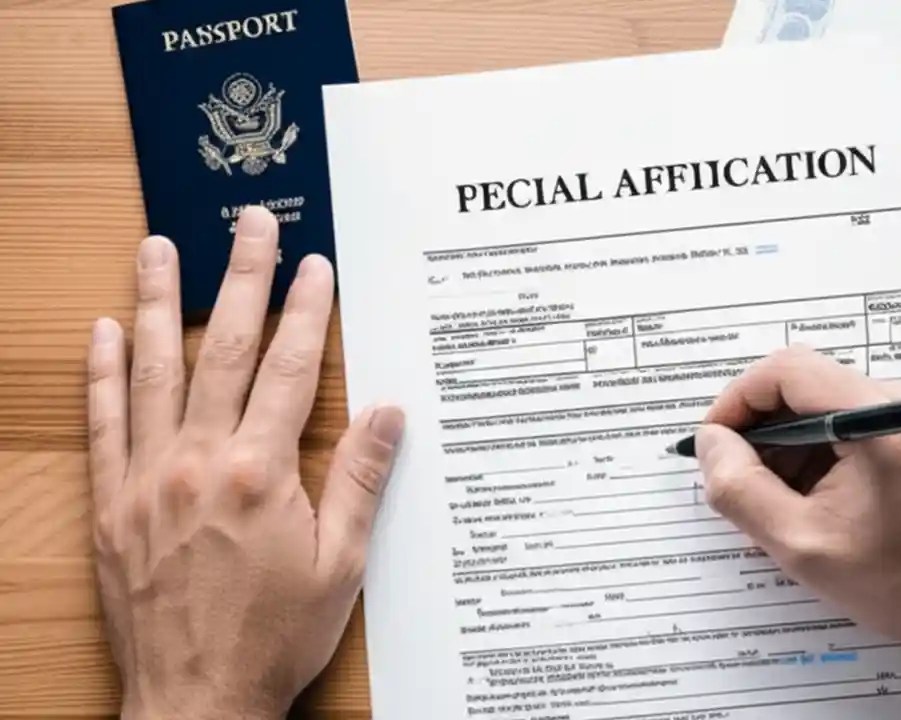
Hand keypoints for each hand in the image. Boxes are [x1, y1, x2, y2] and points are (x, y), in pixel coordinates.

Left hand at [86, 207, 404, 718]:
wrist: (196, 701)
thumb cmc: (275, 637)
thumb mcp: (341, 565)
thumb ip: (359, 480)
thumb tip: (388, 411)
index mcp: (262, 473)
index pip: (287, 370)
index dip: (303, 311)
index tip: (312, 266)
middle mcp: (199, 462)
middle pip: (221, 350)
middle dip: (239, 279)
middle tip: (246, 223)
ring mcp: (147, 478)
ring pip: (153, 370)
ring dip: (158, 302)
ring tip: (158, 248)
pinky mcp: (112, 504)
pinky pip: (103, 423)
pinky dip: (102, 373)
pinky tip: (105, 331)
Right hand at [695, 348, 900, 719]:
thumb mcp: (800, 544)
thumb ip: (740, 488)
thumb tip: (711, 443)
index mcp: (884, 419)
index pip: (789, 370)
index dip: (738, 400)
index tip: (714, 441)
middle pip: (810, 386)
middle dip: (765, 433)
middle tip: (741, 484)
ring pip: (832, 406)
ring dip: (796, 447)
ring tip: (784, 505)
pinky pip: (860, 422)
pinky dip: (828, 454)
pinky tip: (820, 502)